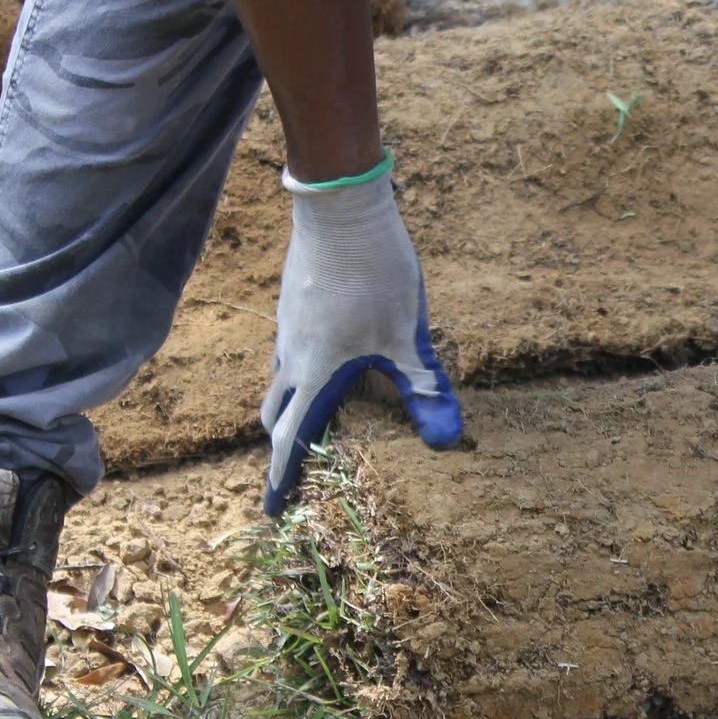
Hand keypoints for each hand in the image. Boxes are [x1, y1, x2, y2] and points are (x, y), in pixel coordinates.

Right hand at [260, 160, 461, 514]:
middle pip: (276, 414)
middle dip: (282, 446)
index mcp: (315, 374)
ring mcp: (287, 326)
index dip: (281, 479)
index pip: (290, 440)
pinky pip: (288, 351)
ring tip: (310, 422)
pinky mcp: (294, 302)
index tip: (270, 512)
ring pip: (280, 380)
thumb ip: (426, 392)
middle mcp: (291, 355)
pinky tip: (325, 363)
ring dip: (289, 407)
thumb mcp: (410, 340)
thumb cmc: (374, 275)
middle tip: (292, 472)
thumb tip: (447, 443)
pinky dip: (298, 373)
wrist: (339, 206)